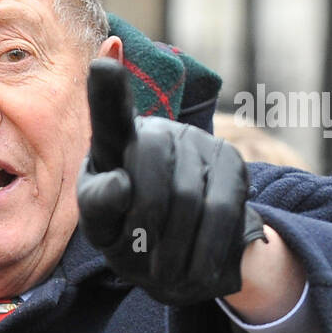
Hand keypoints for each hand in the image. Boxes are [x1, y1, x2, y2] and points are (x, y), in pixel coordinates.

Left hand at [77, 59, 266, 306]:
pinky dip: (204, 251)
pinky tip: (194, 269)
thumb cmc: (127, 236)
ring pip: (188, 198)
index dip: (109, 90)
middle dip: (144, 225)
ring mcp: (198, 143)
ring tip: (163, 271)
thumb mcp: (101, 228)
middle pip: (151, 172)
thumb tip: (122, 182)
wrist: (182, 260)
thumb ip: (98, 207)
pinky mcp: (233, 164)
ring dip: (173, 248)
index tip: (102, 61)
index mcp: (114, 146)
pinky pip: (221, 212)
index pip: (110, 117)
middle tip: (141, 260)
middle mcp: (158, 132)